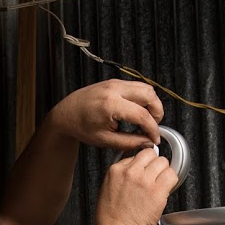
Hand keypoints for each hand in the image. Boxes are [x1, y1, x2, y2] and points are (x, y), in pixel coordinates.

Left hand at [48, 79, 163, 149]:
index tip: (154, 138)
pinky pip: (137, 86)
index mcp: (110, 105)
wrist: (66, 114)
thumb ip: (129, 142)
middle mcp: (113, 89)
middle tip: (153, 126)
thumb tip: (147, 142)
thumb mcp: (105, 140)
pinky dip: (143, 98)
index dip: (152, 128)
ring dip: (152, 104)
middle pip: (149, 95)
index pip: (142, 115)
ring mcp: (114, 83)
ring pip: (146, 88)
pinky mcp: (115, 82)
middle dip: (157, 112)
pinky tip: (138, 111)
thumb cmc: (80, 126)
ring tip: (146, 120)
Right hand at [96, 147, 178, 224]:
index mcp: (116, 170)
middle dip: (154, 164)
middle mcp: (131, 172)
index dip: (142, 164)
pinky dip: (172, 181)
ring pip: (164, 162)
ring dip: (164, 172)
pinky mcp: (157, 191)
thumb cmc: (111, 219)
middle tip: (154, 177)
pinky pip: (172, 175)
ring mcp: (145, 181)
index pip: (136, 155)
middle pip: (151, 154)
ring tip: (160, 184)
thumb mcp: (107, 189)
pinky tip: (165, 189)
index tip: (144, 172)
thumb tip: (133, 166)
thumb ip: (120, 174)